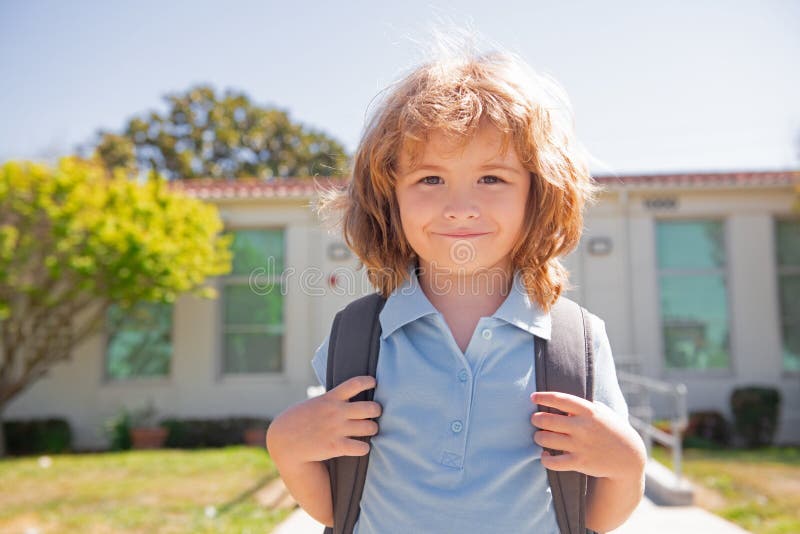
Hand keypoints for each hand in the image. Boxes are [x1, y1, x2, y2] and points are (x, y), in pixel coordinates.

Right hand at [266, 376, 381, 463]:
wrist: (283, 441)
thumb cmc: (299, 420)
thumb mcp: (314, 403)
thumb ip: (330, 399)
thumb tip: (345, 395)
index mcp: (330, 398)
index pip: (356, 384)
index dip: (368, 381)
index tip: (374, 383)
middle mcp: (336, 412)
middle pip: (370, 408)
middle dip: (376, 410)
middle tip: (374, 412)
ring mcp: (336, 429)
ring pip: (370, 427)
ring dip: (372, 429)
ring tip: (369, 430)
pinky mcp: (335, 446)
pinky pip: (361, 447)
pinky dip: (364, 448)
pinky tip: (361, 447)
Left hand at [529, 391, 645, 480]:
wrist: (628, 456)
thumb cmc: (611, 429)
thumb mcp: (601, 411)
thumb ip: (581, 406)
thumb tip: (558, 402)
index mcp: (588, 411)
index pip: (560, 399)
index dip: (543, 397)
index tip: (533, 397)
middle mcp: (582, 427)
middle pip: (546, 420)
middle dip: (536, 419)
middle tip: (535, 420)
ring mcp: (580, 445)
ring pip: (545, 439)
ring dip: (538, 437)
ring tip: (541, 436)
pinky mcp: (579, 463)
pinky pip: (552, 462)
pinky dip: (544, 458)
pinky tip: (545, 454)